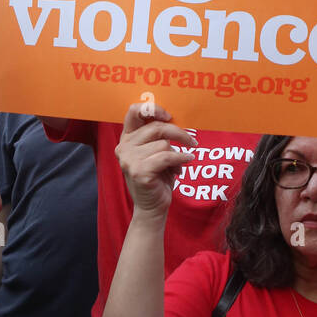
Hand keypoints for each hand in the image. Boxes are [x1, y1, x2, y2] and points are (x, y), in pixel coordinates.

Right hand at [115, 104, 196, 220]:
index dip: (153, 109)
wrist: (152, 207)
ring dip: (177, 154)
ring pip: (164, 144)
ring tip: (177, 165)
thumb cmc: (157, 177)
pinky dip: (181, 159)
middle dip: (178, 133)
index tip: (168, 116)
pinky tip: (187, 161)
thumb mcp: (155, 152)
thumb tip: (173, 119)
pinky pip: (167, 157)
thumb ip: (157, 136)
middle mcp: (124, 147)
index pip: (134, 112)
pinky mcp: (139, 171)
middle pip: (156, 127)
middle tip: (192, 141)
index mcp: (127, 139)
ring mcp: (129, 160)